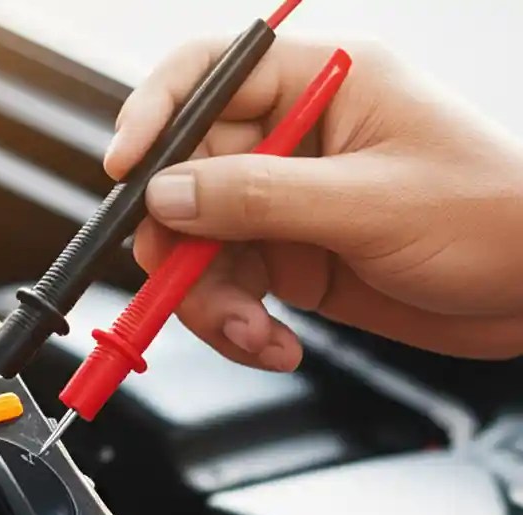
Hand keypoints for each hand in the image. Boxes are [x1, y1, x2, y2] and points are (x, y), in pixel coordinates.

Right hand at [107, 39, 522, 369]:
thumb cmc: (498, 218)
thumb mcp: (372, 204)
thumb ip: (260, 198)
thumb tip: (168, 195)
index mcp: (322, 85)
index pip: (209, 74)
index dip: (154, 113)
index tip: (124, 168)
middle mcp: (293, 138)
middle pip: (186, 173)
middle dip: (176, 237)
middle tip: (179, 279)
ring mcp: (287, 200)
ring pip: (197, 241)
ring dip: (208, 297)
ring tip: (251, 334)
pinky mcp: (290, 256)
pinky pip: (228, 285)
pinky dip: (236, 323)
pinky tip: (273, 344)